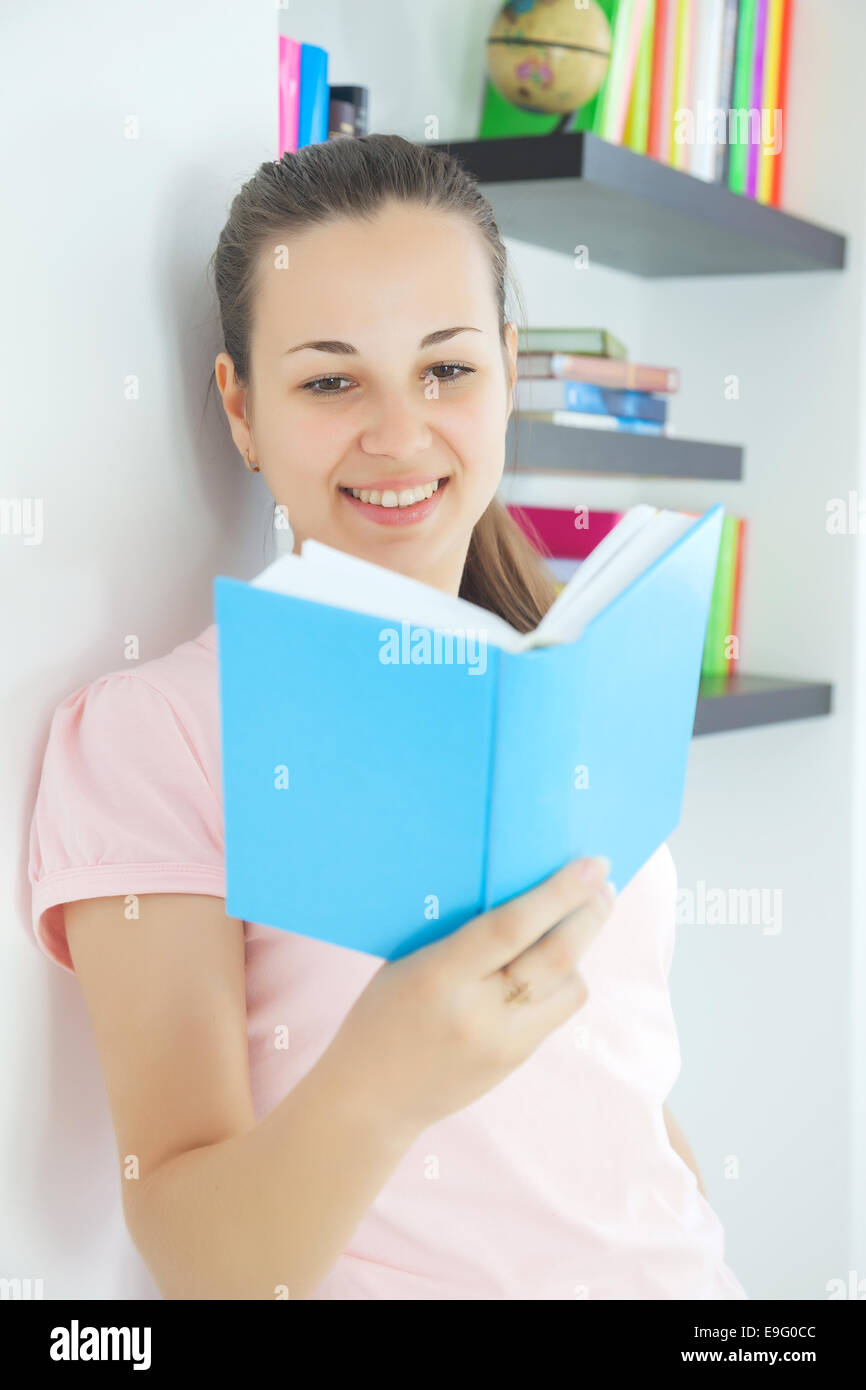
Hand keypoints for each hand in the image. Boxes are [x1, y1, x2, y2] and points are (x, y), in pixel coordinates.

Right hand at [318, 856, 613, 1139]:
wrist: (371, 1097)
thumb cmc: (383, 1013)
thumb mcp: (409, 962)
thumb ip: (460, 933)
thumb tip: (521, 892)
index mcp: (439, 976)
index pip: (511, 926)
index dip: (558, 893)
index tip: (591, 864)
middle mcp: (478, 1013)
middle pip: (556, 957)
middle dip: (590, 915)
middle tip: (605, 884)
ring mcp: (503, 1043)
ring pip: (570, 987)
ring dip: (579, 951)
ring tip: (575, 923)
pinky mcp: (516, 1061)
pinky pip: (557, 1011)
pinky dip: (562, 981)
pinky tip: (552, 964)